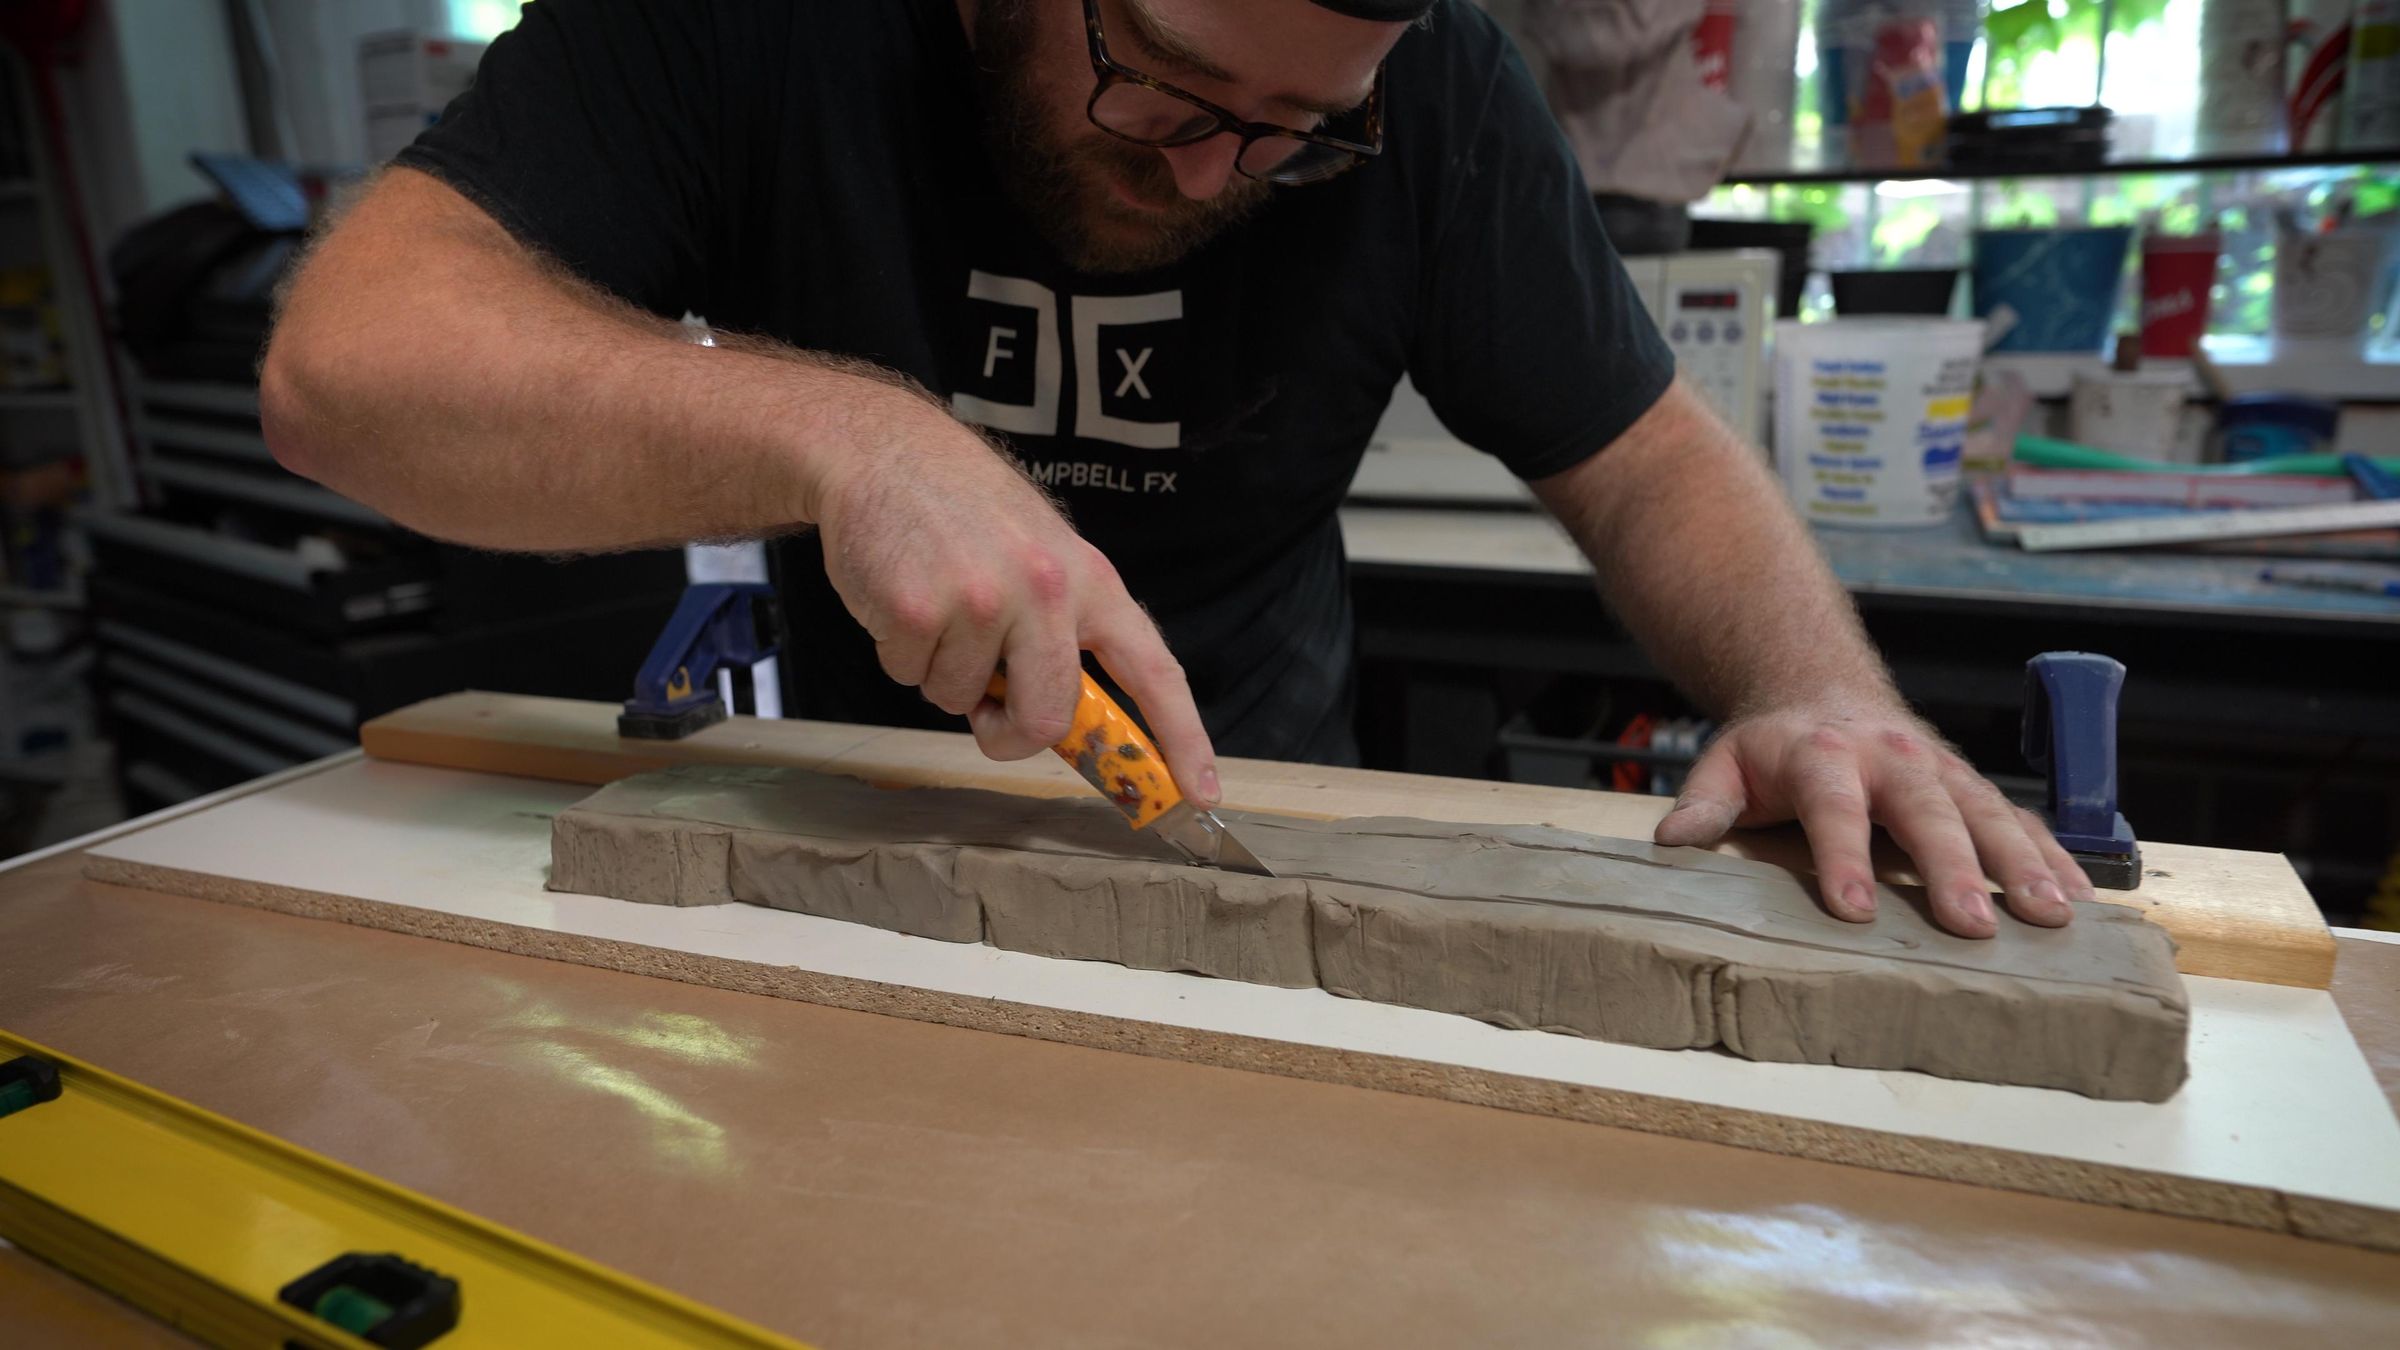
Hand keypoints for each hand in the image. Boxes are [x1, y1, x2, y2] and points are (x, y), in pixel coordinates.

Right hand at [811, 406, 1219, 804]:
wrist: (885, 452)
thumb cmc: (967, 511)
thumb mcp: (1043, 553)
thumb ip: (1063, 631)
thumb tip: (1062, 724)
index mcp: (1089, 580)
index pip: (1153, 670)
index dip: (1182, 737)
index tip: (1201, 792)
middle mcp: (1046, 590)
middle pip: (1046, 719)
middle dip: (1009, 733)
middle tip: (987, 708)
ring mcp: (982, 599)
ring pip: (962, 702)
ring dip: (941, 674)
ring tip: (937, 606)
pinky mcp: (917, 608)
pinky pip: (909, 678)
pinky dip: (899, 654)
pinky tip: (903, 596)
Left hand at [1652, 704, 2092, 937]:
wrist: (1820, 688)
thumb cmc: (1773, 745)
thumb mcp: (1723, 764)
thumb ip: (1704, 803)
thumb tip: (1673, 841)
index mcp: (1823, 756)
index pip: (1833, 807)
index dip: (1843, 857)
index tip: (1853, 910)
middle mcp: (1891, 757)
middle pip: (1927, 811)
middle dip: (1954, 867)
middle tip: (1975, 924)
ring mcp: (1939, 769)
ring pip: (1987, 813)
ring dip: (2022, 864)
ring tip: (2051, 916)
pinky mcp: (1971, 785)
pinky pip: (2018, 819)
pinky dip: (2052, 856)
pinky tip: (2080, 900)